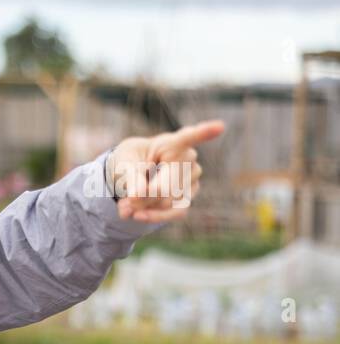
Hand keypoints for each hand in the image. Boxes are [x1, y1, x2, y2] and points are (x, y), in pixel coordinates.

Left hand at [107, 119, 224, 223]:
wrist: (132, 174)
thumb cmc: (130, 161)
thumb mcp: (123, 164)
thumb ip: (131, 178)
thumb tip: (140, 195)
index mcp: (171, 143)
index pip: (188, 138)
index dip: (204, 132)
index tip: (220, 127)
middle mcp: (188, 159)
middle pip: (166, 187)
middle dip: (142, 197)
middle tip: (126, 197)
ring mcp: (192, 178)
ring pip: (168, 202)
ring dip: (144, 207)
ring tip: (127, 203)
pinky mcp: (189, 196)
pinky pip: (175, 213)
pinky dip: (154, 216)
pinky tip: (138, 215)